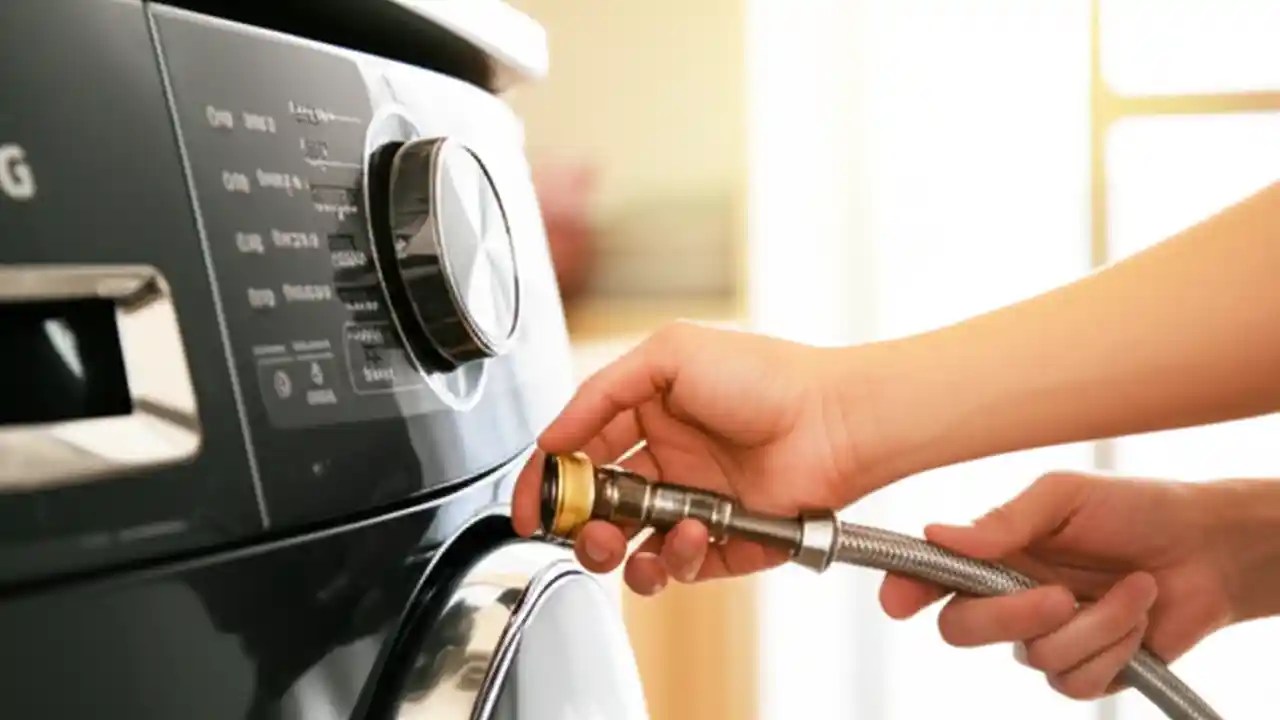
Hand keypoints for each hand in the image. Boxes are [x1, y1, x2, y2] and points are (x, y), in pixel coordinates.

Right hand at [511, 321, 887, 595]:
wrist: (836, 421)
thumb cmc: (767, 377)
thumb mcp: (669, 354)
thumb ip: (599, 393)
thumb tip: (553, 437)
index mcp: (647, 413)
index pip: (580, 452)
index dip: (550, 481)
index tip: (531, 505)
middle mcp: (668, 460)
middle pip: (599, 509)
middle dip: (579, 526)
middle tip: (580, 529)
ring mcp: (694, 502)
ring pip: (633, 547)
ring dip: (618, 553)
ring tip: (624, 544)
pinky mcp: (725, 541)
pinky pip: (680, 566)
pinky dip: (672, 559)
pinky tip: (687, 535)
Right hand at [879, 472, 1235, 700]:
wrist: (1208, 549)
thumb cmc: (1135, 509)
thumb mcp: (1067, 496)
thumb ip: (1004, 519)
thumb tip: (939, 534)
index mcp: (993, 551)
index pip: (931, 573)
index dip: (905, 588)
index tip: (897, 601)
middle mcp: (1007, 596)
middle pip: (962, 628)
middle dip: (1010, 615)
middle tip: (1059, 595)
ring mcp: (1043, 636)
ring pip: (1033, 656)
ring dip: (1095, 623)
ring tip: (1132, 588)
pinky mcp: (1083, 669)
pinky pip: (1075, 681)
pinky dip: (1115, 647)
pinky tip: (1137, 618)